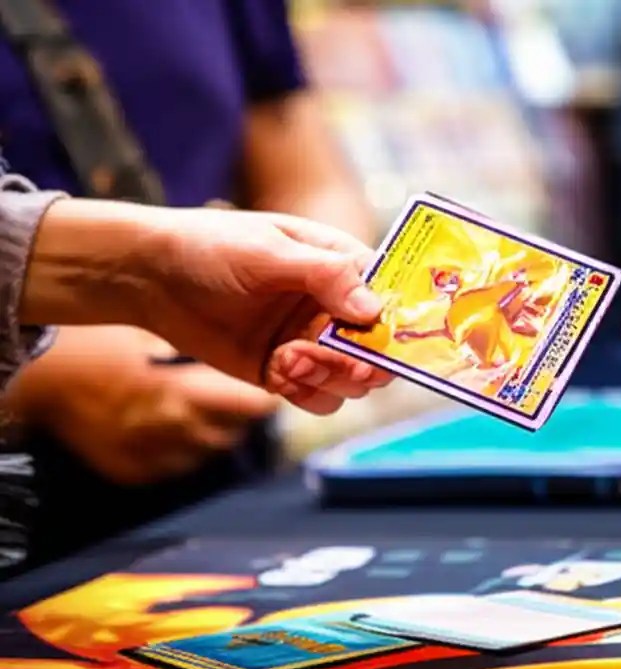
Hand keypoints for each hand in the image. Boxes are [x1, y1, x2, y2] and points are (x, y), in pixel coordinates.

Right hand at [7, 326, 277, 483]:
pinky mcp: (134, 471)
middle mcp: (171, 431)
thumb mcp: (154, 335)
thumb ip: (202, 352)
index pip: (254, 407)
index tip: (275, 384)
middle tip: (237, 392)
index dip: (265, 395)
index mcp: (181, 394)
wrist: (39, 380)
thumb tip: (254, 350)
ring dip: (213, 430)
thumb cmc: (99, 344)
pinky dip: (181, 446)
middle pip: (235, 432)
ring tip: (196, 405)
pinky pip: (177, 463)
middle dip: (240, 414)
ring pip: (209, 450)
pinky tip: (165, 423)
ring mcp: (151, 456)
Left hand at [26, 200, 393, 413]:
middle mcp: (334, 307)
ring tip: (292, 362)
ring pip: (351, 378)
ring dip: (332, 378)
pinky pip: (317, 396)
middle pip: (378, 347)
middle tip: (351, 367)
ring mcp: (311, 342)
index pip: (390, 295)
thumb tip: (374, 308)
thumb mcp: (269, 252)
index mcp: (341, 266)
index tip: (390, 338)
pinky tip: (279, 374)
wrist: (149, 276)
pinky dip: (307, 393)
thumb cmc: (210, 246)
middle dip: (369, 361)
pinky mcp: (285, 371)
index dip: (398, 319)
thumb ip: (324, 276)